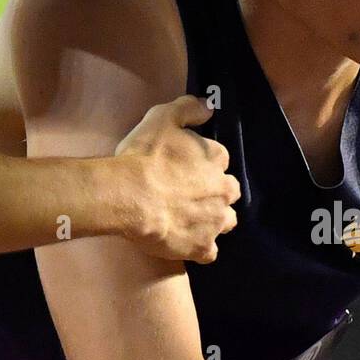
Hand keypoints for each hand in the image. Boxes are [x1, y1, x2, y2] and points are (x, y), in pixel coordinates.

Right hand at [115, 95, 239, 262]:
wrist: (130, 196)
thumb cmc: (145, 156)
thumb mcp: (163, 117)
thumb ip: (189, 108)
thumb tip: (209, 106)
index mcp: (215, 159)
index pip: (219, 158)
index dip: (203, 162)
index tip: (187, 166)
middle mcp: (223, 191)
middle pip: (229, 192)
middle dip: (216, 192)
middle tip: (191, 194)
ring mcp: (215, 222)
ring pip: (225, 222)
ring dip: (213, 220)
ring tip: (191, 219)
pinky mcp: (202, 247)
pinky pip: (210, 252)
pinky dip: (201, 248)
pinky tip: (187, 242)